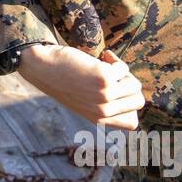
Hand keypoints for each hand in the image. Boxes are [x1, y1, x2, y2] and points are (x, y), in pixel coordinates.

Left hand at [17, 45, 145, 129]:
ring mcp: (105, 97)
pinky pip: (123, 68)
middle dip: (129, 83)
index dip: (129, 105)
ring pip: (135, 84)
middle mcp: (103, 112)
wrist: (42, 67)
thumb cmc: (63, 78)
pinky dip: (113, 59)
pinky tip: (100, 57)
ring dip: (122, 70)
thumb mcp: (85, 98)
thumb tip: (135, 89)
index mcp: (99, 120)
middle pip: (138, 100)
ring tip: (104, 64)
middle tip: (112, 74)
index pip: (132, 124)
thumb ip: (106, 101)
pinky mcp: (104, 79)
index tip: (116, 90)